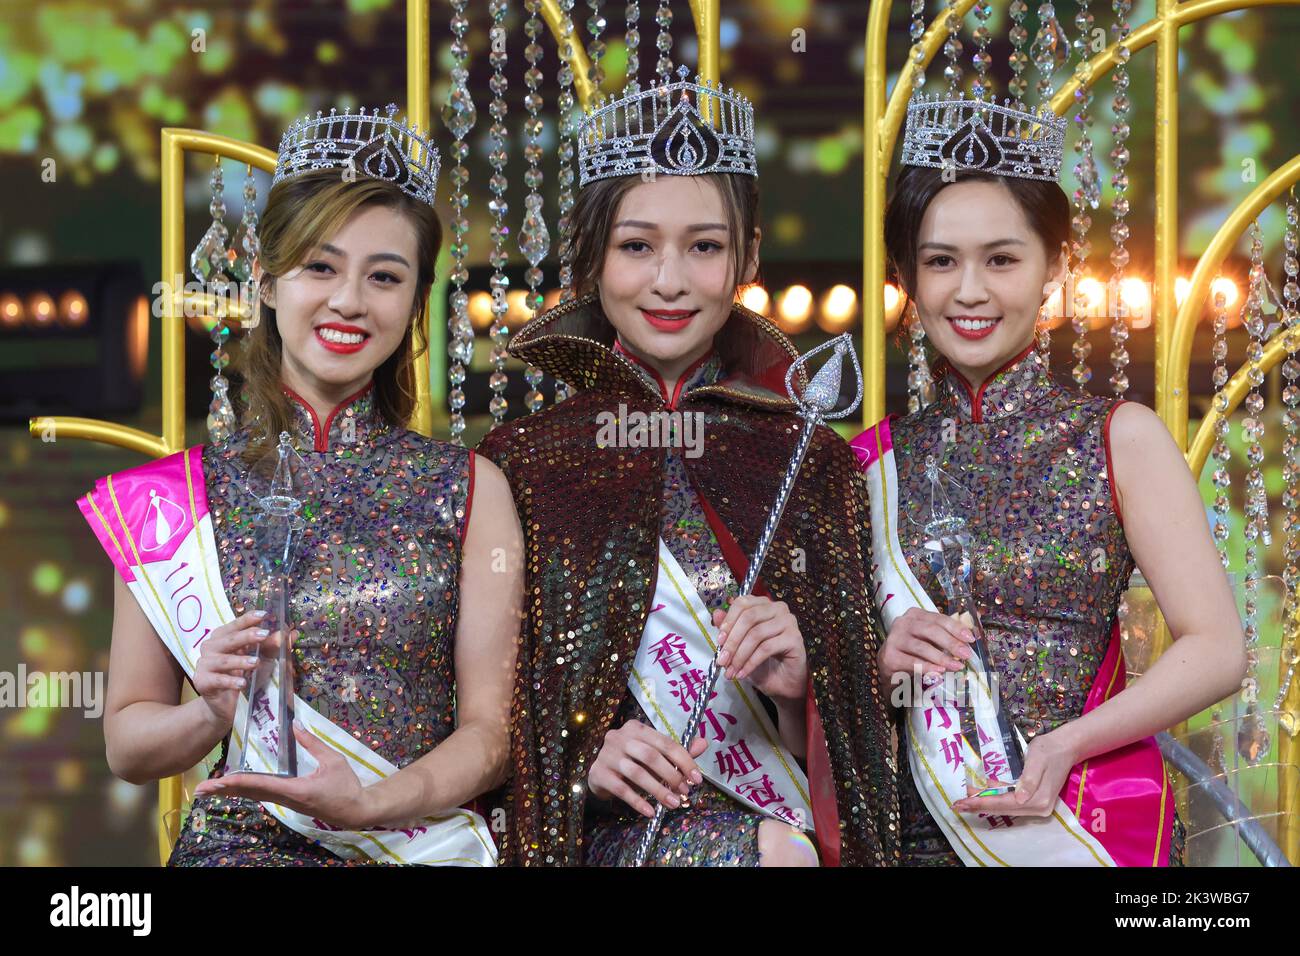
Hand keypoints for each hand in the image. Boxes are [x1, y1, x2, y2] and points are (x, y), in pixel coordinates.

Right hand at [193, 609, 271, 728]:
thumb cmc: (244, 678)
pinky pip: (216, 680)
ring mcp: (204, 664)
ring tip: (255, 663)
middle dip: (246, 636)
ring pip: (222, 660)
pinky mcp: (201, 682)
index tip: (263, 614)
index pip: (235, 625)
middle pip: (228, 639)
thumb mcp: (262, 661)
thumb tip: (291, 633)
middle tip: (263, 635)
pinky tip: (242, 683)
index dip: (248, 619)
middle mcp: (211, 648)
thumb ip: (273, 647)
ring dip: (240, 661)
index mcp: (224, 638)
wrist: (227, 707)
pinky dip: (230, 681)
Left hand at [194, 723, 373, 829]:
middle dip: (224, 791)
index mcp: (295, 789)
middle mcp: (285, 798)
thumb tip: (294, 724)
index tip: (220, 780)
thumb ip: (313, 743)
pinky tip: (234, 788)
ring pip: (253, 796)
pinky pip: (261, 795)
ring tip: (209, 789)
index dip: (239, 781)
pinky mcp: (288, 801)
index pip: (262, 784)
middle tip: (200, 789)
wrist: (354, 810)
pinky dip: (244, 791)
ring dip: (230, 792)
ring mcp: (285, 802)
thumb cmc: (346, 786)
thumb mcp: (333, 761)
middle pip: (250, 793)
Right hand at [588, 719, 706, 817]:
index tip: (697, 779)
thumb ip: (677, 751)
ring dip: (658, 790)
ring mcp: (606, 754)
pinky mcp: (598, 773)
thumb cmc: (632, 761)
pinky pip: (621, 789)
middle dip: (671, 775)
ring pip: (637, 773)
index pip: (665, 743)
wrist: (600, 774)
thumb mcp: (654, 754)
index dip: (684, 761)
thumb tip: (703, 744)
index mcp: (636, 728)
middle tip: (684, 792)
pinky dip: (638, 801)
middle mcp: (619, 736)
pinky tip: (651, 811)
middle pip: (651, 756)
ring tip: (673, 803)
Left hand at [713, 595, 806, 701]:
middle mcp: (778, 608)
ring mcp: (788, 622)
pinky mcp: (795, 638)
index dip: (728, 621)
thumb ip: (729, 629)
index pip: (742, 603)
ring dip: (740, 655)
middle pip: (749, 617)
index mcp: (763, 605)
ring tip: (731, 670)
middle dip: (732, 641)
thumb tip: (716, 614)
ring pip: (757, 634)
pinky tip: (743, 673)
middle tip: (722, 660)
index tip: (719, 640)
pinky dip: (751, 662)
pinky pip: (767, 648)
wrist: (782, 684)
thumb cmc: (762, 662)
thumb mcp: (739, 645)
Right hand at [878, 607, 975, 689]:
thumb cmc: (915, 650)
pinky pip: (913, 662)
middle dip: (951, 642)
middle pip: (930, 630)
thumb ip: (946, 634)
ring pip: (922, 647)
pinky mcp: (889, 657)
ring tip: (957, 666)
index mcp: (915, 615)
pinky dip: (928, 667)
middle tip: (966, 654)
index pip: (938, 619)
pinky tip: (940, 672)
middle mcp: (902, 623)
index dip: (956, 628)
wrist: (890, 667)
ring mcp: (894, 639)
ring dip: (942, 657)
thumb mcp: (930, 639)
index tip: (970, 638)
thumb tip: (971, 632)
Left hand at [951, 726, 1077, 817]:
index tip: (964, 802)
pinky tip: (982, 799)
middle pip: (1004, 809)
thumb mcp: (1037, 759)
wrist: (1065, 748)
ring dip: (985, 806)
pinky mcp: (1036, 802)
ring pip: (1006, 809)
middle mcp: (1039, 807)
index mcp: (1039, 798)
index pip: (1005, 803)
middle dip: (979, 807)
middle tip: (957, 806)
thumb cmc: (1049, 750)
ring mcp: (1039, 807)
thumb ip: (1029, 779)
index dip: (983, 803)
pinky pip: (1011, 805)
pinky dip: (995, 802)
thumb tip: (1019, 799)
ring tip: (965, 804)